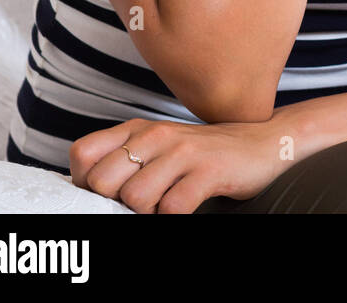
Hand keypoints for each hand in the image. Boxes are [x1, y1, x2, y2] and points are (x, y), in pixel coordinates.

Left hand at [70, 116, 291, 213]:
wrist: (263, 143)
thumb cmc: (202, 154)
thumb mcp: (159, 147)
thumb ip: (125, 159)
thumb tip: (84, 191)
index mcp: (139, 128)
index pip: (83, 153)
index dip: (85, 182)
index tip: (108, 193)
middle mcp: (157, 134)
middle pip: (103, 181)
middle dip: (116, 204)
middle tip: (141, 204)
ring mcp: (184, 152)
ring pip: (135, 198)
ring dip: (147, 213)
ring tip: (165, 205)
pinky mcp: (209, 171)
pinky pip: (173, 208)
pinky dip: (174, 217)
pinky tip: (185, 206)